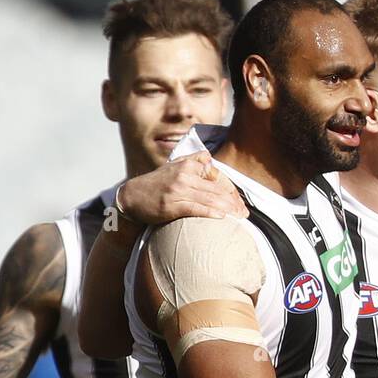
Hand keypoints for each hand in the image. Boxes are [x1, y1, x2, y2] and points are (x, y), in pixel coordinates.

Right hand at [117, 152, 247, 226]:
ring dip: (227, 209)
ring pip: (209, 198)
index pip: (217, 177)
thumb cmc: (156, 186)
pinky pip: (196, 208)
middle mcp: (185, 174)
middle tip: (245, 215)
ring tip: (239, 218)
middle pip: (216, 189)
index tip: (241, 204)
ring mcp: (178, 189)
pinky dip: (210, 212)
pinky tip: (222, 217)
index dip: (232, 191)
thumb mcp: (174, 167)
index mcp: (188, 164)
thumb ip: (193, 163)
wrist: (131, 197)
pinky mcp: (172, 204)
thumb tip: (210, 160)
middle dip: (233, 203)